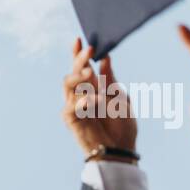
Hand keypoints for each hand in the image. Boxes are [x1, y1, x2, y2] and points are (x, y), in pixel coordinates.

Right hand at [61, 38, 137, 158]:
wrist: (121, 150)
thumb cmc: (122, 125)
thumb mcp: (120, 98)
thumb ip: (110, 79)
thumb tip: (106, 57)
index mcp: (92, 87)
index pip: (81, 66)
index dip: (78, 53)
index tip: (79, 39)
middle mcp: (80, 94)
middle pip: (73, 72)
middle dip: (79, 58)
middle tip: (89, 49)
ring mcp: (74, 106)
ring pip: (67, 84)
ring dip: (79, 75)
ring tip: (90, 72)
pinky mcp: (70, 119)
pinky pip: (71, 105)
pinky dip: (83, 100)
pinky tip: (94, 99)